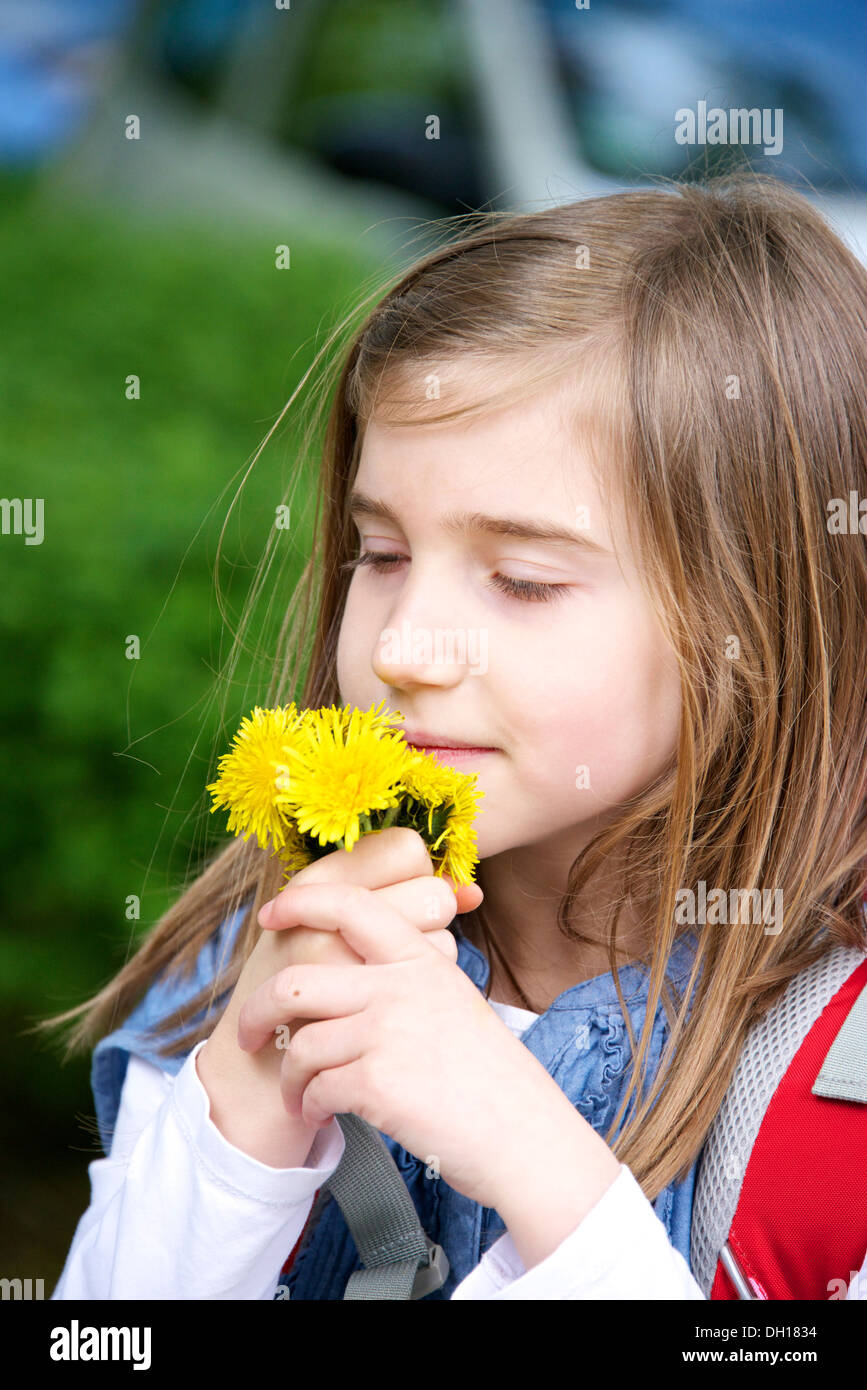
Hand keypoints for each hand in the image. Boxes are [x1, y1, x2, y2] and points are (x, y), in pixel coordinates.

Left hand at [237, 851, 588, 1211]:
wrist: (524, 1137)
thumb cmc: (493, 1079)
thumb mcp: (456, 1001)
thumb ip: (407, 979)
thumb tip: (348, 971)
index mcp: (421, 961)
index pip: (351, 906)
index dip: (302, 902)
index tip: (272, 914)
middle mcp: (402, 987)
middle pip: (298, 983)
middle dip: (258, 1010)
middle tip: (248, 1031)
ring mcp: (388, 1032)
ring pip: (300, 1043)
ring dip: (289, 1076)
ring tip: (299, 1094)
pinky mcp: (377, 1082)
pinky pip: (315, 1087)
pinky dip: (309, 1105)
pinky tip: (321, 1113)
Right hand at [254, 828, 482, 1041]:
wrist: (253, 1079)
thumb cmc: (303, 998)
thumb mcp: (325, 930)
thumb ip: (395, 897)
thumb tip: (473, 892)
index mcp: (311, 879)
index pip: (404, 847)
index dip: (414, 877)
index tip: (395, 905)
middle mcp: (323, 911)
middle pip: (432, 890)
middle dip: (429, 922)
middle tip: (389, 953)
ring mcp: (336, 960)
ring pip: (440, 935)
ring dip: (423, 962)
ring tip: (383, 986)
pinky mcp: (352, 1009)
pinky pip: (426, 979)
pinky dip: (417, 997)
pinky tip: (384, 1014)